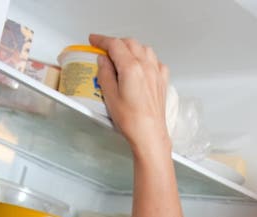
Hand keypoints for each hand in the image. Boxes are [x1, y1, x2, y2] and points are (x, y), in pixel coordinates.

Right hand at [89, 35, 170, 154]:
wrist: (149, 135)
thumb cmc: (132, 121)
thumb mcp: (110, 96)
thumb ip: (105, 73)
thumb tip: (103, 60)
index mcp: (131, 68)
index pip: (114, 44)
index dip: (102, 40)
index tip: (94, 40)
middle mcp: (146, 66)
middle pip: (130, 43)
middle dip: (116, 43)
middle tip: (104, 49)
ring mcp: (156, 73)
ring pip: (144, 49)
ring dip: (131, 48)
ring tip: (122, 56)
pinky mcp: (162, 82)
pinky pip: (155, 61)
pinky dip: (146, 58)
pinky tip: (141, 66)